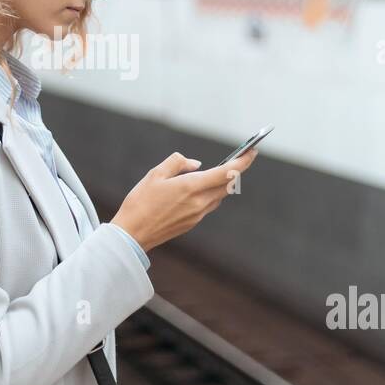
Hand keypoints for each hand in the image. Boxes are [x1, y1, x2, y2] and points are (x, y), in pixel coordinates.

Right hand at [111, 148, 258, 252]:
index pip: (226, 173)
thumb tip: (196, 164)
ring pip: (218, 195)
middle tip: (240, 157)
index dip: (243, 162)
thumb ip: (178, 163)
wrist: (132, 234)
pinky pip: (208, 204)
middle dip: (235, 171)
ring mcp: (197, 215)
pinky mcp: (192, 223)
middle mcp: (199, 202)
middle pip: (227, 185)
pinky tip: (197, 189)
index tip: (252, 151)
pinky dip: (209, 194)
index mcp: (191, 187)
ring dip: (222, 183)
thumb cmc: (140, 202)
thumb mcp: (155, 174)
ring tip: (216, 172)